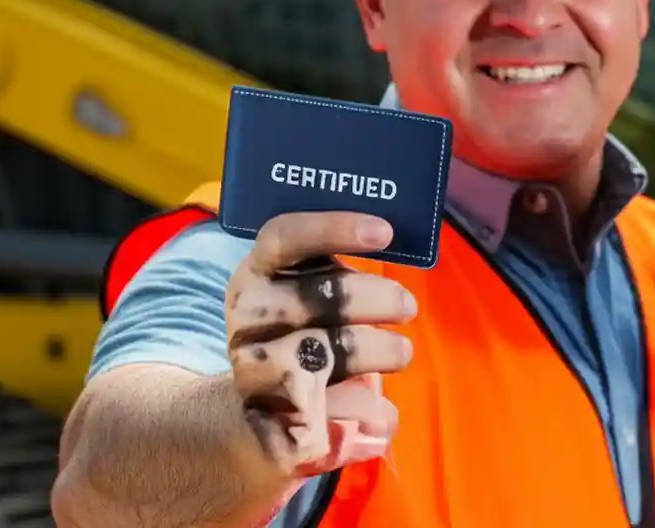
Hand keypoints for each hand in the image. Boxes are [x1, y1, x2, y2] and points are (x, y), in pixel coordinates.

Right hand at [224, 212, 415, 478]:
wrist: (246, 415)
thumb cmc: (296, 335)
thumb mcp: (304, 293)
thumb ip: (339, 272)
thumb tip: (395, 245)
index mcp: (256, 274)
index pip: (285, 238)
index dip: (334, 229)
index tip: (385, 232)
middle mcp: (249, 320)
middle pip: (322, 297)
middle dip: (378, 298)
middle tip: (408, 306)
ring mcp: (253, 373)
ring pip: (328, 354)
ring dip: (379, 351)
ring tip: (401, 352)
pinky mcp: (268, 424)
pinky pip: (332, 413)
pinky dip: (365, 410)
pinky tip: (382, 413)